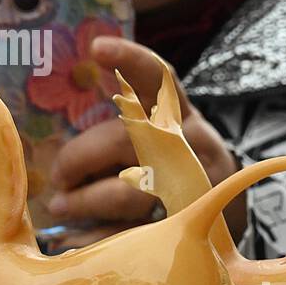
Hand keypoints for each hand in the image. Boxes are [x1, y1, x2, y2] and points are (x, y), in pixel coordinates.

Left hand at [47, 37, 245, 246]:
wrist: (228, 212)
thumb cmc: (172, 164)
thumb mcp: (160, 135)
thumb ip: (121, 127)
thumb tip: (57, 147)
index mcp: (178, 115)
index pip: (158, 78)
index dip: (130, 58)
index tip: (97, 47)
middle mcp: (190, 144)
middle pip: (124, 140)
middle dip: (79, 158)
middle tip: (57, 176)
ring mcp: (191, 187)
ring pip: (126, 193)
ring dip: (83, 202)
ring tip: (60, 205)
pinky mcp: (183, 227)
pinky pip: (129, 233)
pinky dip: (94, 236)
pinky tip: (73, 236)